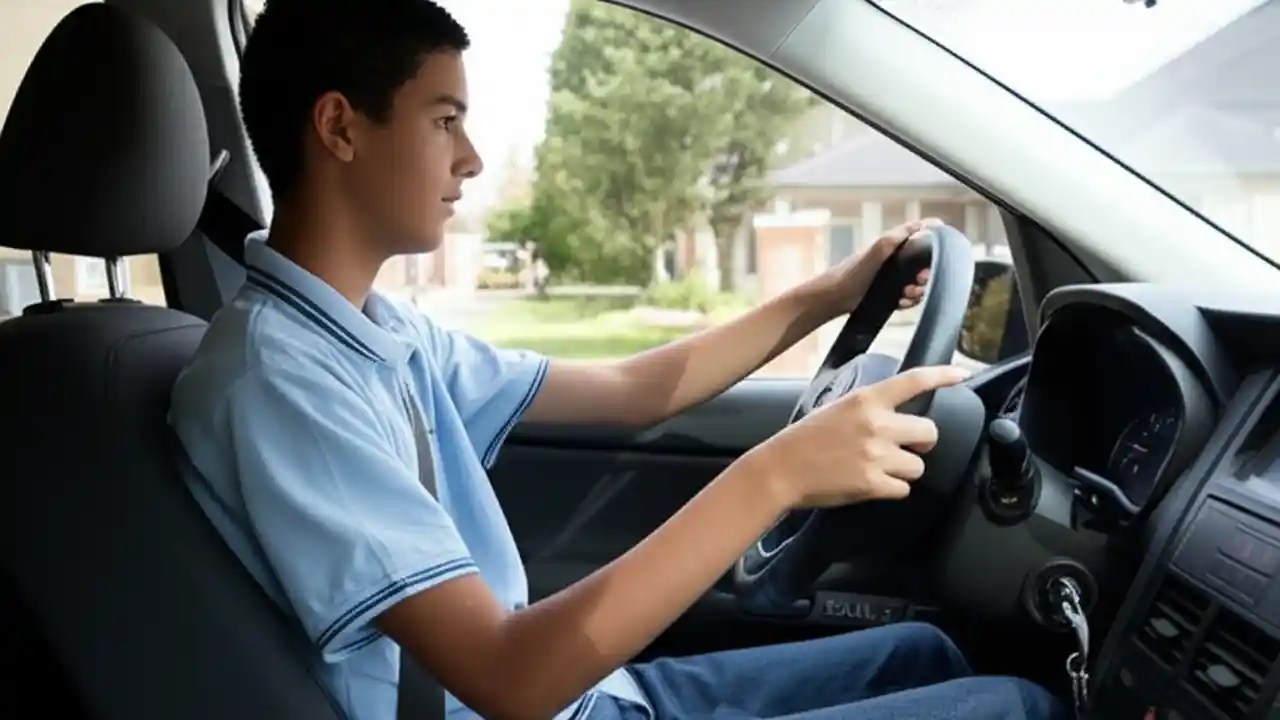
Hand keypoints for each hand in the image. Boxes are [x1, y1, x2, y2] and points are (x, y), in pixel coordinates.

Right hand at [746, 365, 969, 509]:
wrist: (781, 469)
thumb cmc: (805, 440)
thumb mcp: (837, 409)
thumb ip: (869, 409)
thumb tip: (898, 418)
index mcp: (865, 400)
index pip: (912, 381)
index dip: (941, 376)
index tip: (961, 374)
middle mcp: (876, 425)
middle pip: (929, 432)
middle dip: (921, 443)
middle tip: (905, 447)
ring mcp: (876, 455)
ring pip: (918, 465)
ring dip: (904, 470)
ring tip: (877, 469)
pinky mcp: (872, 484)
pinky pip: (903, 489)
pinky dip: (891, 489)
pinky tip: (870, 483)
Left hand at [817, 217, 942, 315]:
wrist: (836, 297)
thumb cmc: (853, 271)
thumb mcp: (877, 249)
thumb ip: (897, 237)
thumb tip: (920, 224)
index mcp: (892, 247)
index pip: (917, 238)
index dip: (931, 241)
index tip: (941, 247)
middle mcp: (894, 262)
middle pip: (922, 266)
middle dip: (926, 274)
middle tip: (921, 280)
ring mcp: (892, 280)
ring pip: (917, 284)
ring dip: (918, 290)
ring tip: (909, 294)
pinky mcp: (889, 296)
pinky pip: (908, 298)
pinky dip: (908, 301)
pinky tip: (901, 302)